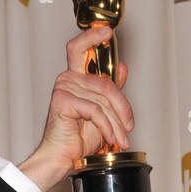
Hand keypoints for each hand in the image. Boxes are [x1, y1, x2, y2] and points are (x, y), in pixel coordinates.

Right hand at [17, 29, 133, 191]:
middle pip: (106, 84)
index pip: (80, 48)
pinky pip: (95, 110)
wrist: (61, 158)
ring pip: (103, 100)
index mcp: (74, 78)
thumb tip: (122, 66)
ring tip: (120, 138)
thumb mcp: (102, 111)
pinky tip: (109, 137)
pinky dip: (106, 126)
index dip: (93, 37)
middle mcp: (67, 79)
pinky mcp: (62, 101)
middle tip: (129, 126)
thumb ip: (110, 89)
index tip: (108, 33)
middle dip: (122, 108)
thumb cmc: (77, 138)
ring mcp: (63, 88)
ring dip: (116, 123)